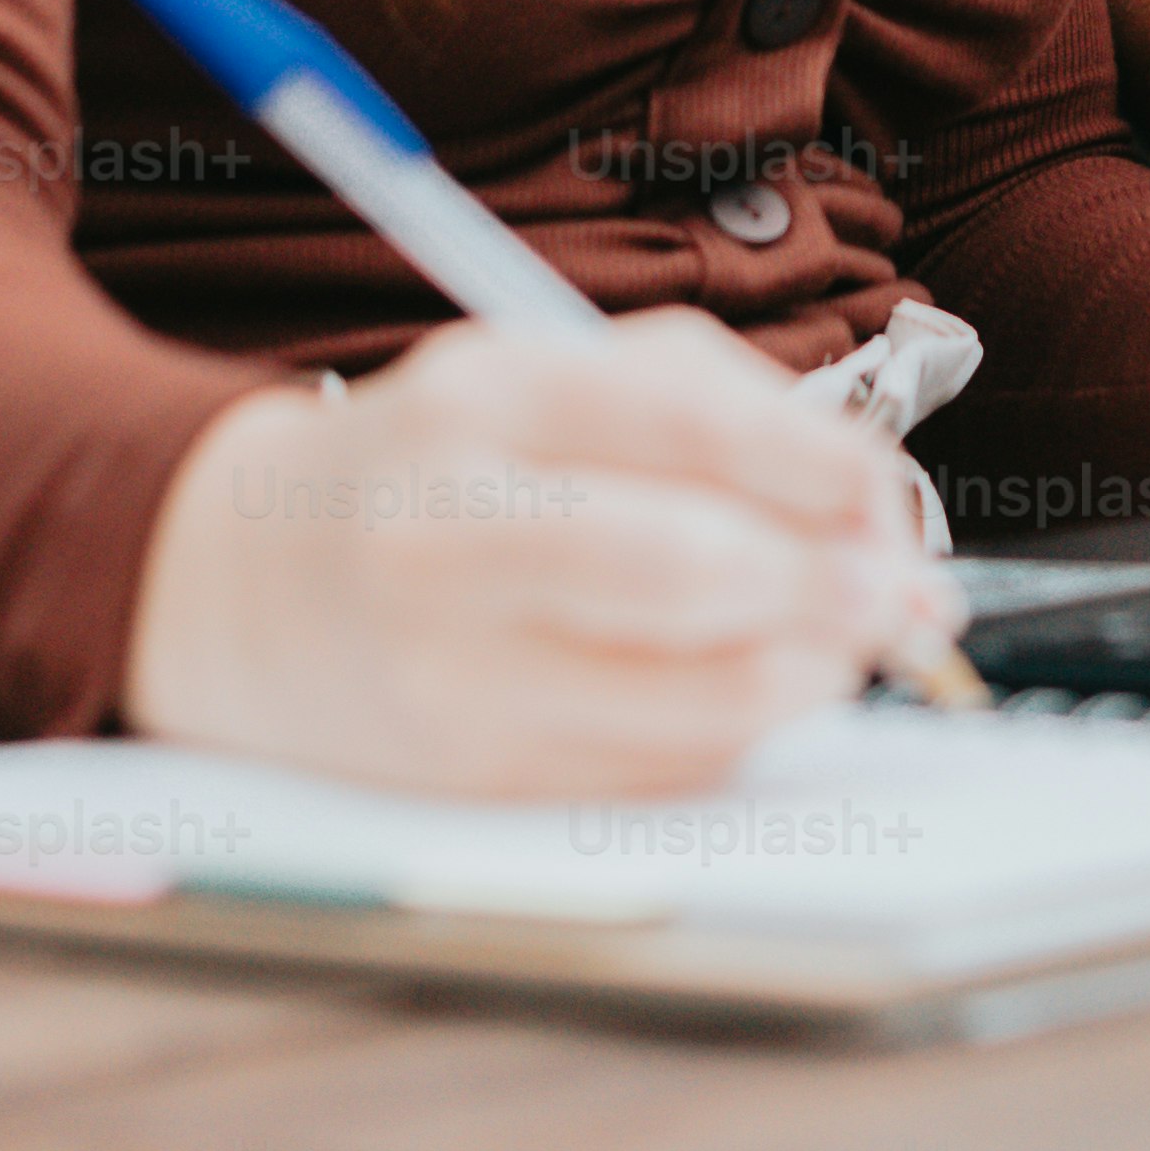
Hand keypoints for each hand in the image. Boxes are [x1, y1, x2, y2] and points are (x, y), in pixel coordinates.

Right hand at [122, 312, 954, 795]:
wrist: (246, 582)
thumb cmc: (443, 461)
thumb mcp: (551, 371)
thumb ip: (716, 406)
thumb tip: (869, 498)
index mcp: (486, 401)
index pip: (690, 431)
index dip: (822, 473)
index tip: (888, 502)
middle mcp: (452, 538)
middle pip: (693, 578)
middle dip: (833, 592)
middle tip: (903, 598)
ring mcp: (453, 675)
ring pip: (693, 703)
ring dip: (805, 676)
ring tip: (835, 642)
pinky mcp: (471, 779)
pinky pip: (656, 774)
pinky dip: (730, 734)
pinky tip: (740, 688)